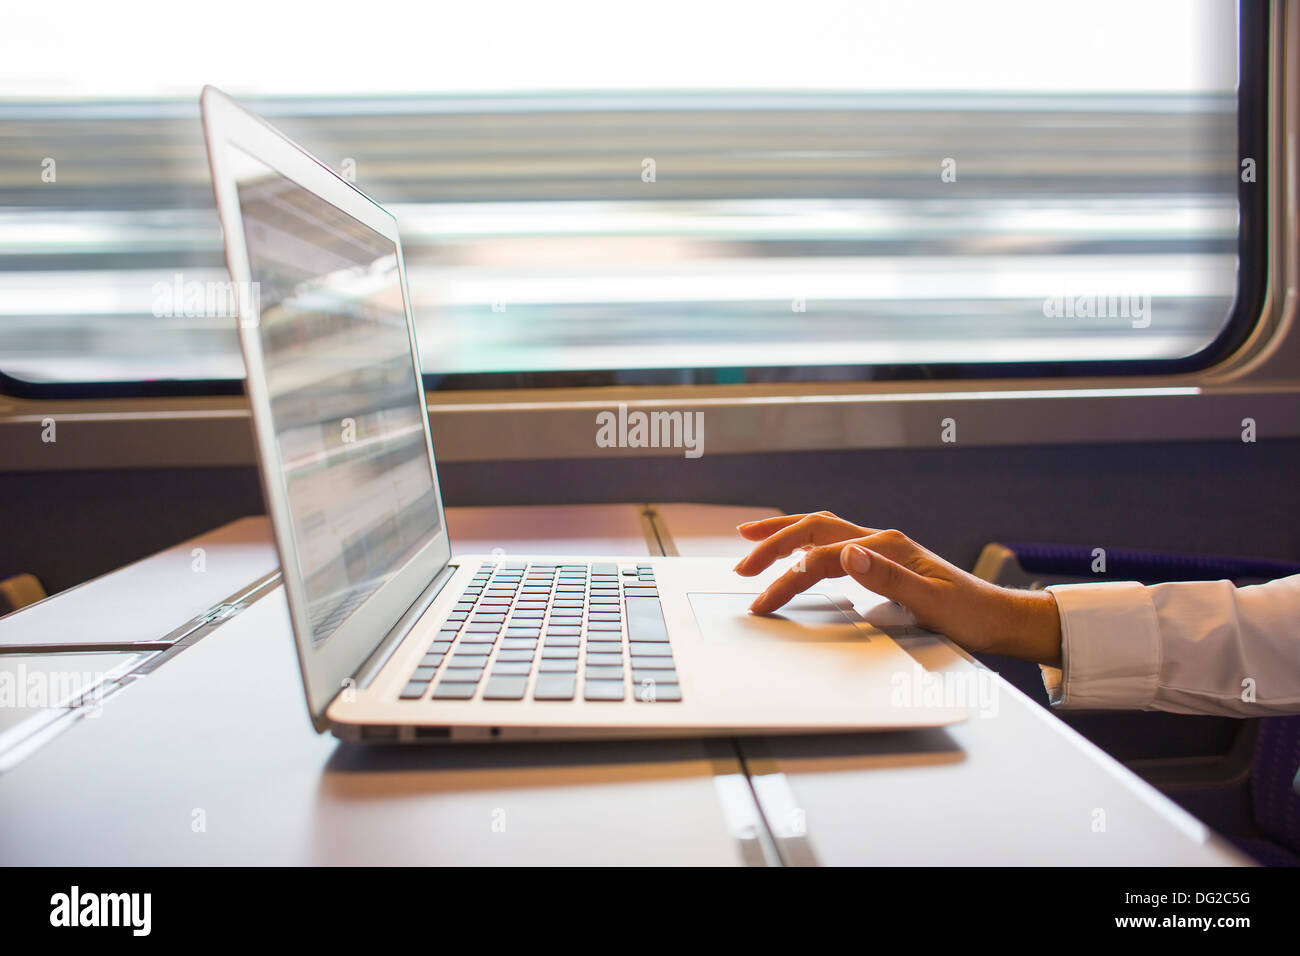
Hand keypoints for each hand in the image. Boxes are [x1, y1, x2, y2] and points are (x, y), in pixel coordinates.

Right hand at [734, 512, 1061, 665]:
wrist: (998, 618)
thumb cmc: (969, 615)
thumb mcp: (930, 603)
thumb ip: (887, 578)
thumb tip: (846, 555)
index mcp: (887, 548)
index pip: (823, 556)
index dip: (789, 577)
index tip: (765, 602)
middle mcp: (881, 541)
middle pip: (814, 529)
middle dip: (772, 543)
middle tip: (742, 565)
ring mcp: (881, 548)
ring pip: (821, 530)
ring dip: (784, 534)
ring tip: (751, 540)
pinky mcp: (883, 559)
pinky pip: (833, 541)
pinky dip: (805, 542)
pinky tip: (795, 551)